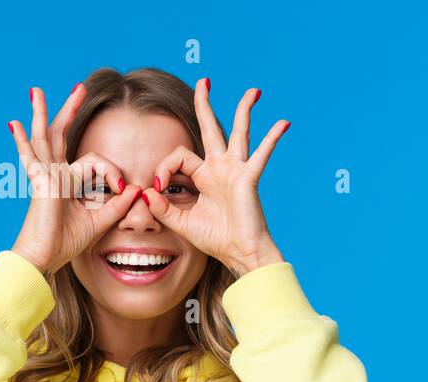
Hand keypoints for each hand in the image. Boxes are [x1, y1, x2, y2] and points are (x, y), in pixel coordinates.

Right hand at [9, 85, 141, 274]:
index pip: (94, 162)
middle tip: (80, 87)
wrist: (44, 257)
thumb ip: (117, 206)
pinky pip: (32, 158)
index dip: (113, 173)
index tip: (122, 189)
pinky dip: (23, 141)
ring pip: (45, 137)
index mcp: (68, 181)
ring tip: (37, 90)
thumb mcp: (100, 221)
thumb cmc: (65, 242)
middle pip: (61, 135)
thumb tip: (136, 190)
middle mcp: (55, 174)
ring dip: (43, 113)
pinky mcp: (40, 183)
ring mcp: (45, 175)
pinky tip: (15, 123)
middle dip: (70, 111)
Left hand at [141, 79, 290, 275]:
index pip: (179, 155)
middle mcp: (220, 168)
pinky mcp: (248, 178)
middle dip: (205, 104)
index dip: (163, 167)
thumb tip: (145, 191)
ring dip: (245, 110)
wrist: (240, 253)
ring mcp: (236, 171)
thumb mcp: (181, 222)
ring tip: (253, 91)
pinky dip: (272, 139)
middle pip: (211, 128)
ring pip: (239, 132)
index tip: (158, 188)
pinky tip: (283, 123)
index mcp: (204, 176)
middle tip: (204, 81)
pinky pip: (261, 154)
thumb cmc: (216, 240)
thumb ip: (162, 208)